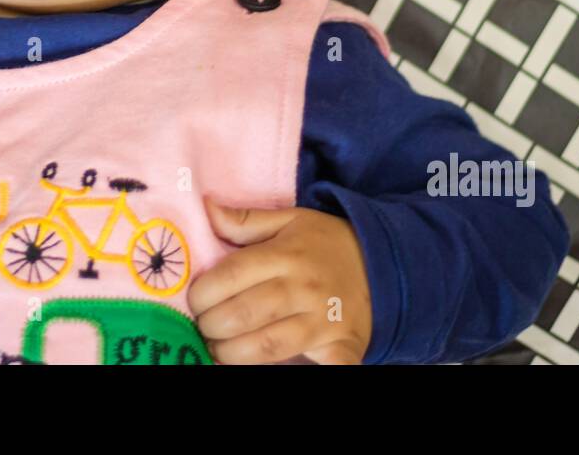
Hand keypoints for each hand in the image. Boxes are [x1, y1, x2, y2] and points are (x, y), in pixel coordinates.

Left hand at [187, 194, 371, 363]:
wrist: (384, 263)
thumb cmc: (326, 243)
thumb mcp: (290, 221)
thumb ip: (245, 221)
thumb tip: (205, 209)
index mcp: (286, 254)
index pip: (231, 276)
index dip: (203, 293)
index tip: (195, 301)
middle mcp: (303, 288)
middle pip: (242, 314)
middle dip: (211, 326)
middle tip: (205, 327)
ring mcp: (323, 321)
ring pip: (267, 346)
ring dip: (233, 353)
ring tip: (219, 350)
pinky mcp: (342, 346)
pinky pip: (320, 367)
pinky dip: (302, 371)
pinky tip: (272, 369)